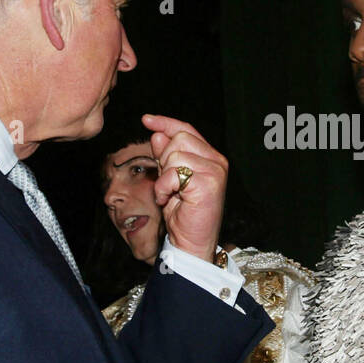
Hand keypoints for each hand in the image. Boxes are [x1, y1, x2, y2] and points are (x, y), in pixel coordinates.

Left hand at [142, 114, 225, 264]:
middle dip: (163, 159)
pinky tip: (170, 200)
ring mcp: (214, 172)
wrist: (192, 242)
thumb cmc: (183, 214)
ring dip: (164, 176)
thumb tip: (158, 134)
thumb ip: (167, 156)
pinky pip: (173, 173)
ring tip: (170, 194)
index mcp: (210, 157)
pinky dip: (164, 187)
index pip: (186, 130)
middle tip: (168, 183)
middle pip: (179, 138)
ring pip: (174, 154)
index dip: (165, 123)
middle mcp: (216, 161)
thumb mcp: (170, 179)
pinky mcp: (208, 184)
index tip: (147, 119)